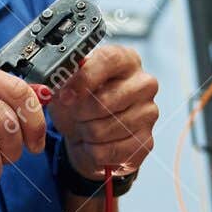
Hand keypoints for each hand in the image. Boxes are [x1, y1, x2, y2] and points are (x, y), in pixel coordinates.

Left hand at [48, 44, 158, 181]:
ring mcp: (148, 113)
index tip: (66, 96)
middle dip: (79, 113)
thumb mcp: (66, 87)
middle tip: (75, 114)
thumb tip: (63, 85)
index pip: (108, 61)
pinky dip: (92, 151)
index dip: (83, 79)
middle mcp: (143, 83)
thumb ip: (64, 81)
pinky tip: (95, 143)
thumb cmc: (79, 103)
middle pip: (104, 101)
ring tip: (85, 127)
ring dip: (84, 133)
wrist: (86, 133)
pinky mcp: (146, 141)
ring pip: (102, 130)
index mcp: (126, 60)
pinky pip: (107, 151)